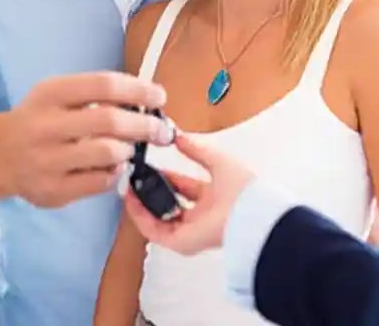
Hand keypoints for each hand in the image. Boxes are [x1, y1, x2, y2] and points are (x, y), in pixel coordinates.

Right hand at [0, 72, 172, 208]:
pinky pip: (99, 183)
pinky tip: (112, 168)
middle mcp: (45, 125)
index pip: (104, 85)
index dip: (138, 90)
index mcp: (49, 94)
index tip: (159, 97)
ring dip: (128, 151)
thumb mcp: (57, 95)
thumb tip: (148, 100)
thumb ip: (95, 94)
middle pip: (109, 121)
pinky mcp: (52, 190)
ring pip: (107, 154)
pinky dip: (114, 174)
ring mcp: (47, 160)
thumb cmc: (39, 120)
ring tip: (130, 149)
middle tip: (161, 131)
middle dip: (144, 126)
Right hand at [123, 132, 253, 254]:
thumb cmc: (244, 192)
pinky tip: (132, 200)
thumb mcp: (218, 160)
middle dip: (149, 191)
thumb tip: (180, 137)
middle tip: (134, 178)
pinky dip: (140, 217)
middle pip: (168, 205)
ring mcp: (190, 231)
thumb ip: (197, 148)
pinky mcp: (181, 242)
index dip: (165, 176)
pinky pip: (153, 231)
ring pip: (157, 220)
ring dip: (140, 205)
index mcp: (213, 199)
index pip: (183, 187)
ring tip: (128, 188)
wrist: (251, 215)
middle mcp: (201, 217)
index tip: (150, 166)